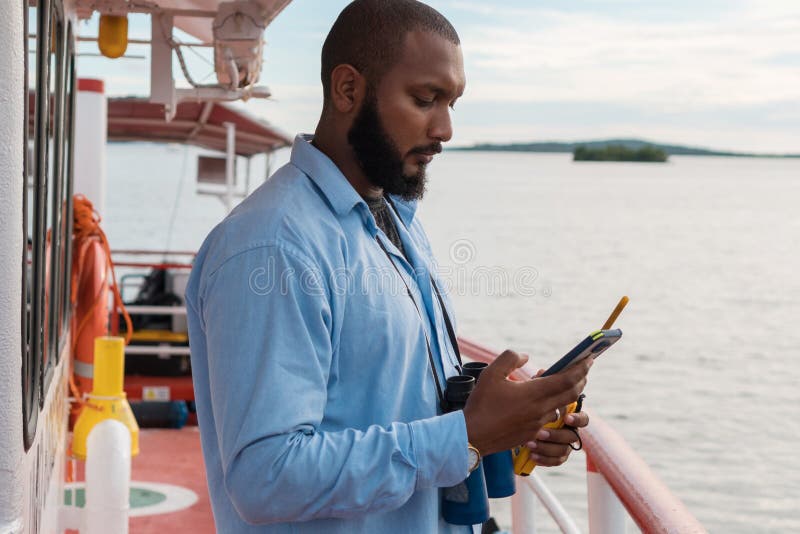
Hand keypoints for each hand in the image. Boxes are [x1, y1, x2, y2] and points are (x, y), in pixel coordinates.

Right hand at [462, 350, 590, 455]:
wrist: (473, 436)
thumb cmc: (481, 404)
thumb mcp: (491, 373)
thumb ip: (510, 359)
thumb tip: (525, 356)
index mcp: (534, 393)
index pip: (568, 380)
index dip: (581, 369)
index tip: (589, 359)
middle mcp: (541, 410)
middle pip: (571, 394)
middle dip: (581, 380)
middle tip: (583, 370)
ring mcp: (538, 424)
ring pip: (560, 407)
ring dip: (564, 394)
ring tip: (556, 382)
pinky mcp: (532, 434)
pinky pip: (549, 418)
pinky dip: (551, 406)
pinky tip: (540, 401)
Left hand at [523, 409, 588, 466]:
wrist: (525, 430)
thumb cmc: (534, 413)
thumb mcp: (540, 408)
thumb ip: (546, 405)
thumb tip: (547, 399)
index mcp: (571, 418)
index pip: (583, 419)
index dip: (577, 420)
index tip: (566, 418)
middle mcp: (571, 433)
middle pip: (571, 436)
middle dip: (554, 435)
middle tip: (539, 433)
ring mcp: (567, 446)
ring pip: (563, 450)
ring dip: (545, 448)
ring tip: (530, 444)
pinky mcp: (559, 457)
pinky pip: (555, 460)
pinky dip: (543, 459)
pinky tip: (532, 455)